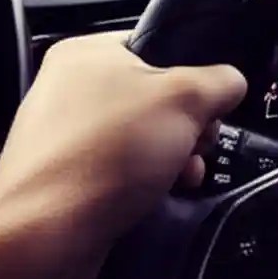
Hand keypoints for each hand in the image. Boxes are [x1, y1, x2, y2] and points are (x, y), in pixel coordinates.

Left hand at [0, 31, 245, 278]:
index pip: (159, 47)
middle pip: (156, 94)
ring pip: (142, 133)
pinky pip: (120, 164)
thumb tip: (231, 84)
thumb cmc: (110, 151)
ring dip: (175, 153)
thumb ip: (222, 81)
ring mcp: (64, 133)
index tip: (208, 103)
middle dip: (188, 124)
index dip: (194, 75)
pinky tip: (162, 190)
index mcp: (87, 52)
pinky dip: (147, 175)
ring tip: (183, 171)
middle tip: (196, 141)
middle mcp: (69, 87)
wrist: (46, 231)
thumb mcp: (187, 99)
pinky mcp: (65, 173)